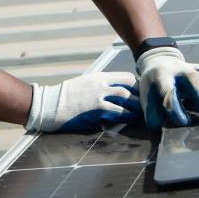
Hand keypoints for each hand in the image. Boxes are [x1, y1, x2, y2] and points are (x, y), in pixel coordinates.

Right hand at [25, 72, 140, 132]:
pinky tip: (132, 120)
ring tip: (143, 114)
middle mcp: (102, 85)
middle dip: (140, 97)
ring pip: (126, 100)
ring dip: (136, 108)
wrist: (51, 105)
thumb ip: (100, 86)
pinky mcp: (97, 110)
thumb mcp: (85, 84)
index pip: (126, 77)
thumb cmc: (66, 96)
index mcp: (100, 77)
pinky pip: (117, 113)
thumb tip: (113, 92)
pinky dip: (126, 117)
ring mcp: (100, 97)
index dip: (136, 86)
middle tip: (147, 105)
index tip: (141, 94)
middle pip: (129, 88)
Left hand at [136, 47, 198, 129]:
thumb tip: (157, 129)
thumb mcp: (147, 97)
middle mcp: (177, 70)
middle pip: (191, 77)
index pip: (168, 91)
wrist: (159, 63)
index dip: (175, 106)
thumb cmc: (154, 87)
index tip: (183, 122)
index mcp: (160, 77)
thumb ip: (152, 113)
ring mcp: (190, 68)